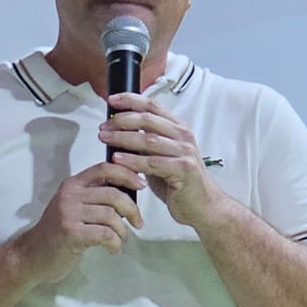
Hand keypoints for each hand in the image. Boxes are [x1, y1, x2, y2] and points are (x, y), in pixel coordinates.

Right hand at [12, 162, 143, 282]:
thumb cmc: (57, 233)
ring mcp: (68, 213)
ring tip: (120, 241)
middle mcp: (70, 195)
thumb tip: (127, 190)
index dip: (127, 173)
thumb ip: (92, 196)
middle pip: (113, 194)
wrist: (31, 256)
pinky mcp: (71, 233)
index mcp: (72, 185)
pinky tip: (113, 250)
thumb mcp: (71, 207)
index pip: (104, 168)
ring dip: (122, 232)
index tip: (142, 184)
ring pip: (111, 216)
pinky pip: (105, 235)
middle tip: (138, 223)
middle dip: (133, 210)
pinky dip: (115, 244)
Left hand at [100, 92, 222, 226]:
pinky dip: (133, 160)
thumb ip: (145, 145)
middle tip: (103, 127)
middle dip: (122, 121)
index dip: (131, 100)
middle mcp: (183, 136)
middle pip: (148, 120)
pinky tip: (117, 159)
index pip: (153, 106)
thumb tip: (118, 133)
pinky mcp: (183, 169)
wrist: (202, 206)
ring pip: (148, 140)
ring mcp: (185, 152)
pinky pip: (153, 163)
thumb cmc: (178, 183)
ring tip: (105, 139)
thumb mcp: (160, 158)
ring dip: (123, 138)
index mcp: (178, 129)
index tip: (112, 100)